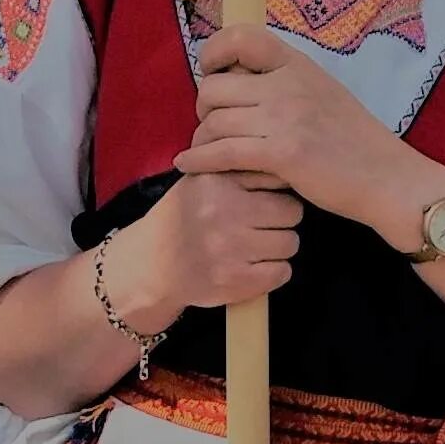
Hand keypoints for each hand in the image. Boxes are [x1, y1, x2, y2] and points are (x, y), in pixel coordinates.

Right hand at [98, 169, 301, 333]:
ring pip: (290, 243)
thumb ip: (239, 167)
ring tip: (255, 246)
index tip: (264, 199)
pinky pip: (282, 272)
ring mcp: (230, 249)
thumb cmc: (184, 217)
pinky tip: (254, 267)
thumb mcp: (203, 179)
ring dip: (279, 247)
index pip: (277, 178)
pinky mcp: (236, 280)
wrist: (152, 264)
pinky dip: (273, 272)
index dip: (275, 190)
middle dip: (282, 219)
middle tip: (262, 226)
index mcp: (217, 182)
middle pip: (292, 212)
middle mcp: (223, 212)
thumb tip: (285, 162)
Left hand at [179, 26, 440, 245]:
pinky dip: (199, 159)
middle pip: (215, 86)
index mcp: (300, 66)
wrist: (390, 180)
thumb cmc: (358, 145)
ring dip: (202, 139)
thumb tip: (244, 82)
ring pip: (215, 122)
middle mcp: (289, 85)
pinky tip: (187, 164)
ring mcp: (285, 118)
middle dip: (204, 108)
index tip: (210, 70)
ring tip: (204, 151)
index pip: (243, 36)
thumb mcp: (324, 96)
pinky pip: (222, 152)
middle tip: (212, 125)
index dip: (215, 51)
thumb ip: (288, 86)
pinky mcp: (282, 154)